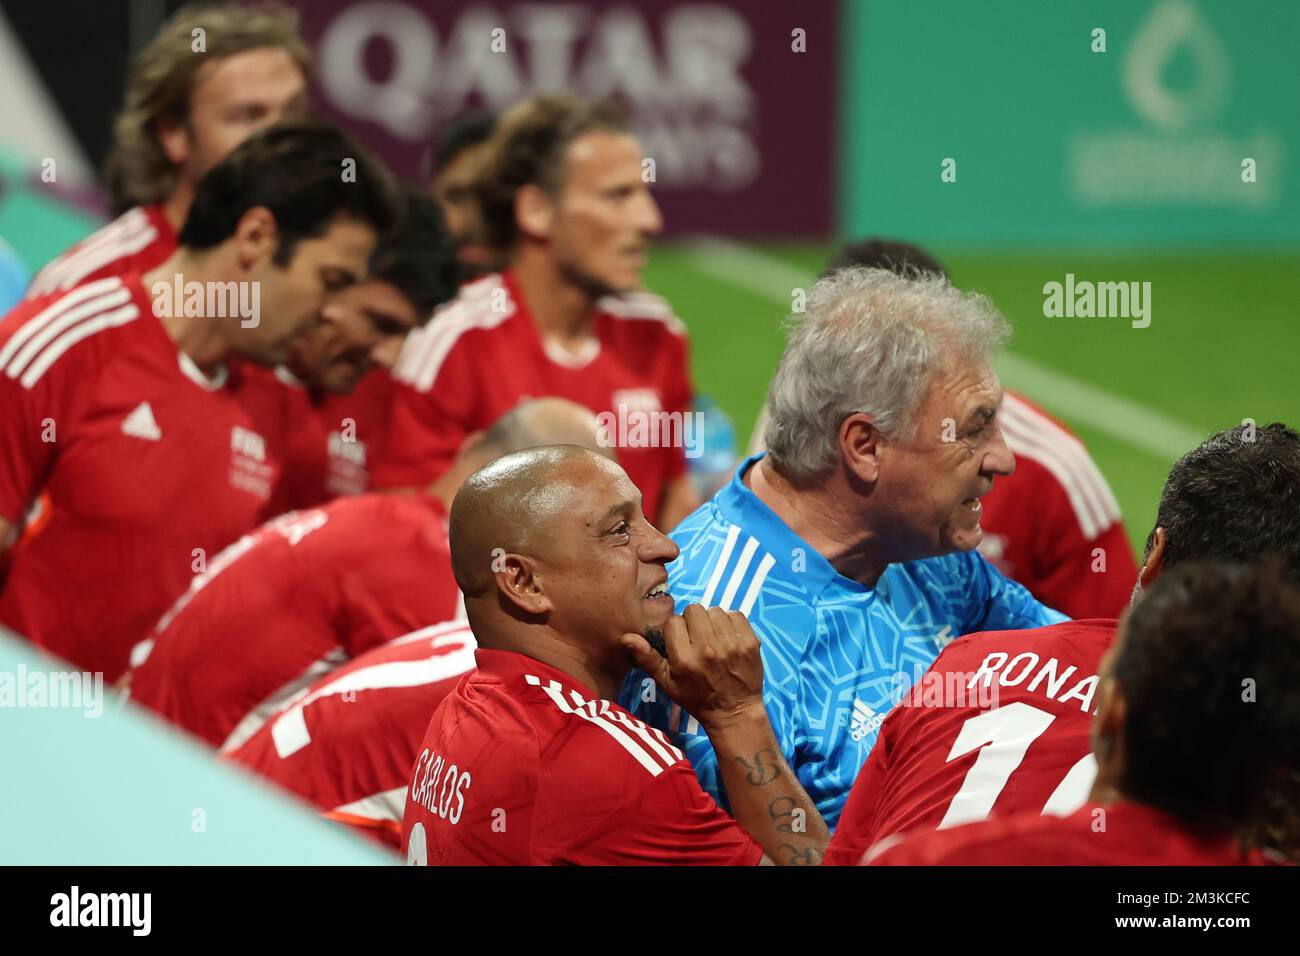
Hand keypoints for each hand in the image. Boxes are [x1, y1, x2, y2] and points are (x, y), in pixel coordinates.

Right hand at [622, 604, 765, 730]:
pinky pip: (736, 614)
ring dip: (711, 621)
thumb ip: (648, 658)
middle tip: (697, 637)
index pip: (674, 622)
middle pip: (694, 610)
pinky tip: (727, 637)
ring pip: (714, 610)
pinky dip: (730, 622)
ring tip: (713, 638)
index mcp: (685, 659)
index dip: (675, 630)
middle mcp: (708, 649)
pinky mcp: (750, 642)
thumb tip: (626, 637)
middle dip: (693, 621)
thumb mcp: (667, 683)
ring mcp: (731, 644)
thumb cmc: (696, 698)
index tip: (680, 641)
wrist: (733, 711)